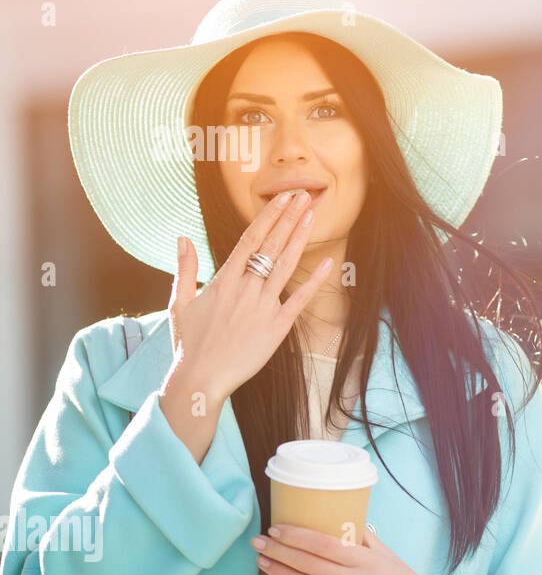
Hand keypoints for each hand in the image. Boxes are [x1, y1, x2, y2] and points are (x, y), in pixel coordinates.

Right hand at [166, 189, 332, 400]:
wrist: (199, 379)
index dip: (269, 216)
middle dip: (289, 218)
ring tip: (313, 215)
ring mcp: (262, 308)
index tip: (283, 198)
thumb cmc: (188, 343)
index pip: (251, 239)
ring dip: (300, 238)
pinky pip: (298, 300)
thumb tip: (182, 237)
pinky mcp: (276, 328)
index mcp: (223, 280)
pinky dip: (314, 281)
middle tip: (305, 195)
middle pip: (271, 246)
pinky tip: (328, 262)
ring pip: (285, 266)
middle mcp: (245, 289)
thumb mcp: (179, 302)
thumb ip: (184, 268)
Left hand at [251, 524, 449, 574]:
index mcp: (367, 561)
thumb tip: (346, 521)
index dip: (297, 535)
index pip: (324, 544)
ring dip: (281, 572)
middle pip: (310, 563)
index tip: (277, 528)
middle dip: (280, 550)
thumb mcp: (390, 558)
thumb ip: (367, 541)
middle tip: (259, 542)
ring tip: (263, 561)